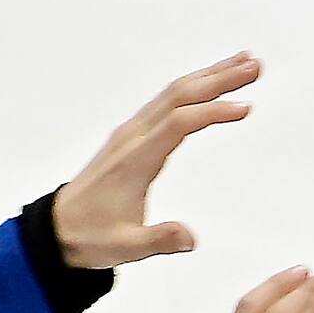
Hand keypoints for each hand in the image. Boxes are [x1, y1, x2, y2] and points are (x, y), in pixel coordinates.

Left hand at [53, 53, 258, 271]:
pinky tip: (212, 83)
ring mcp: (131, 132)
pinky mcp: (134, 134)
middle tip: (254, 67)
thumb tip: (190, 237)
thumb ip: (160, 240)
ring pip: (173, 93)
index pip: (177, 124)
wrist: (58, 228)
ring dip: (209, 76)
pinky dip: (193, 87)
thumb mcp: (126, 247)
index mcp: (134, 160)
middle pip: (178, 96)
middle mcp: (132, 137)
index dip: (211, 113)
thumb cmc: (91, 235)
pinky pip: (166, 101)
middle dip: (218, 79)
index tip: (245, 108)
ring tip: (244, 65)